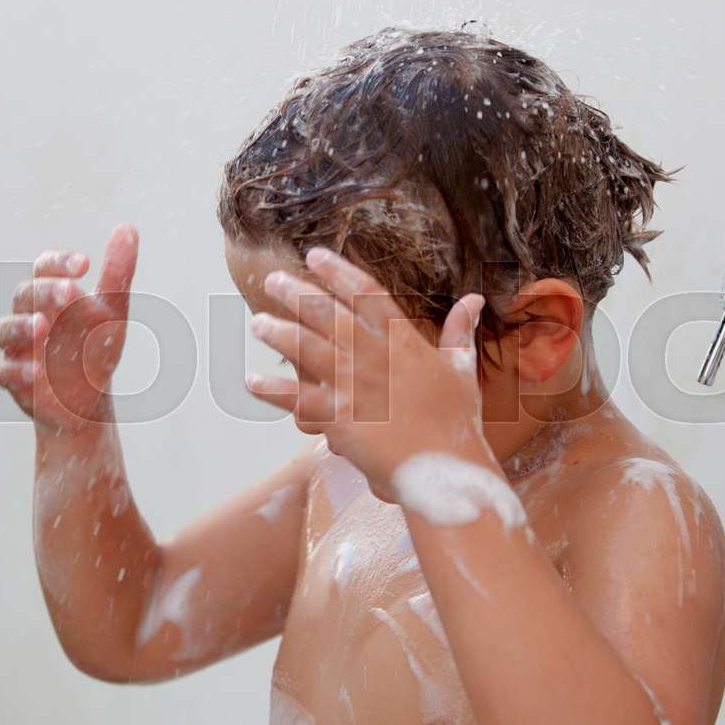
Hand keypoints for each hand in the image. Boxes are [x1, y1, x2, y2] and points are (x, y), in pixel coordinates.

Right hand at [0, 223, 138, 433]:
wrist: (88, 399)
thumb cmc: (94, 346)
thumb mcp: (112, 310)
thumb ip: (117, 272)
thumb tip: (128, 227)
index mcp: (50, 294)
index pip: (46, 267)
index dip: (61, 263)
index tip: (86, 264)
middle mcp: (27, 315)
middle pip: (24, 294)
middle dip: (45, 292)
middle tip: (70, 292)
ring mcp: (17, 347)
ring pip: (5, 329)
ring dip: (22, 327)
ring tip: (43, 326)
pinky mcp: (12, 379)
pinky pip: (4, 371)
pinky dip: (18, 371)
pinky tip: (37, 373)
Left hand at [243, 247, 492, 501]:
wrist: (444, 469)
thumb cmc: (456, 422)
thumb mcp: (461, 370)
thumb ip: (460, 332)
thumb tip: (474, 299)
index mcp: (402, 339)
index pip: (364, 291)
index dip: (337, 270)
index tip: (314, 254)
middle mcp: (372, 354)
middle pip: (325, 313)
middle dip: (295, 293)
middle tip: (272, 280)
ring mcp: (352, 384)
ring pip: (305, 348)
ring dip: (278, 333)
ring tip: (258, 323)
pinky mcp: (337, 417)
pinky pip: (296, 398)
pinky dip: (271, 389)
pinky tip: (250, 379)